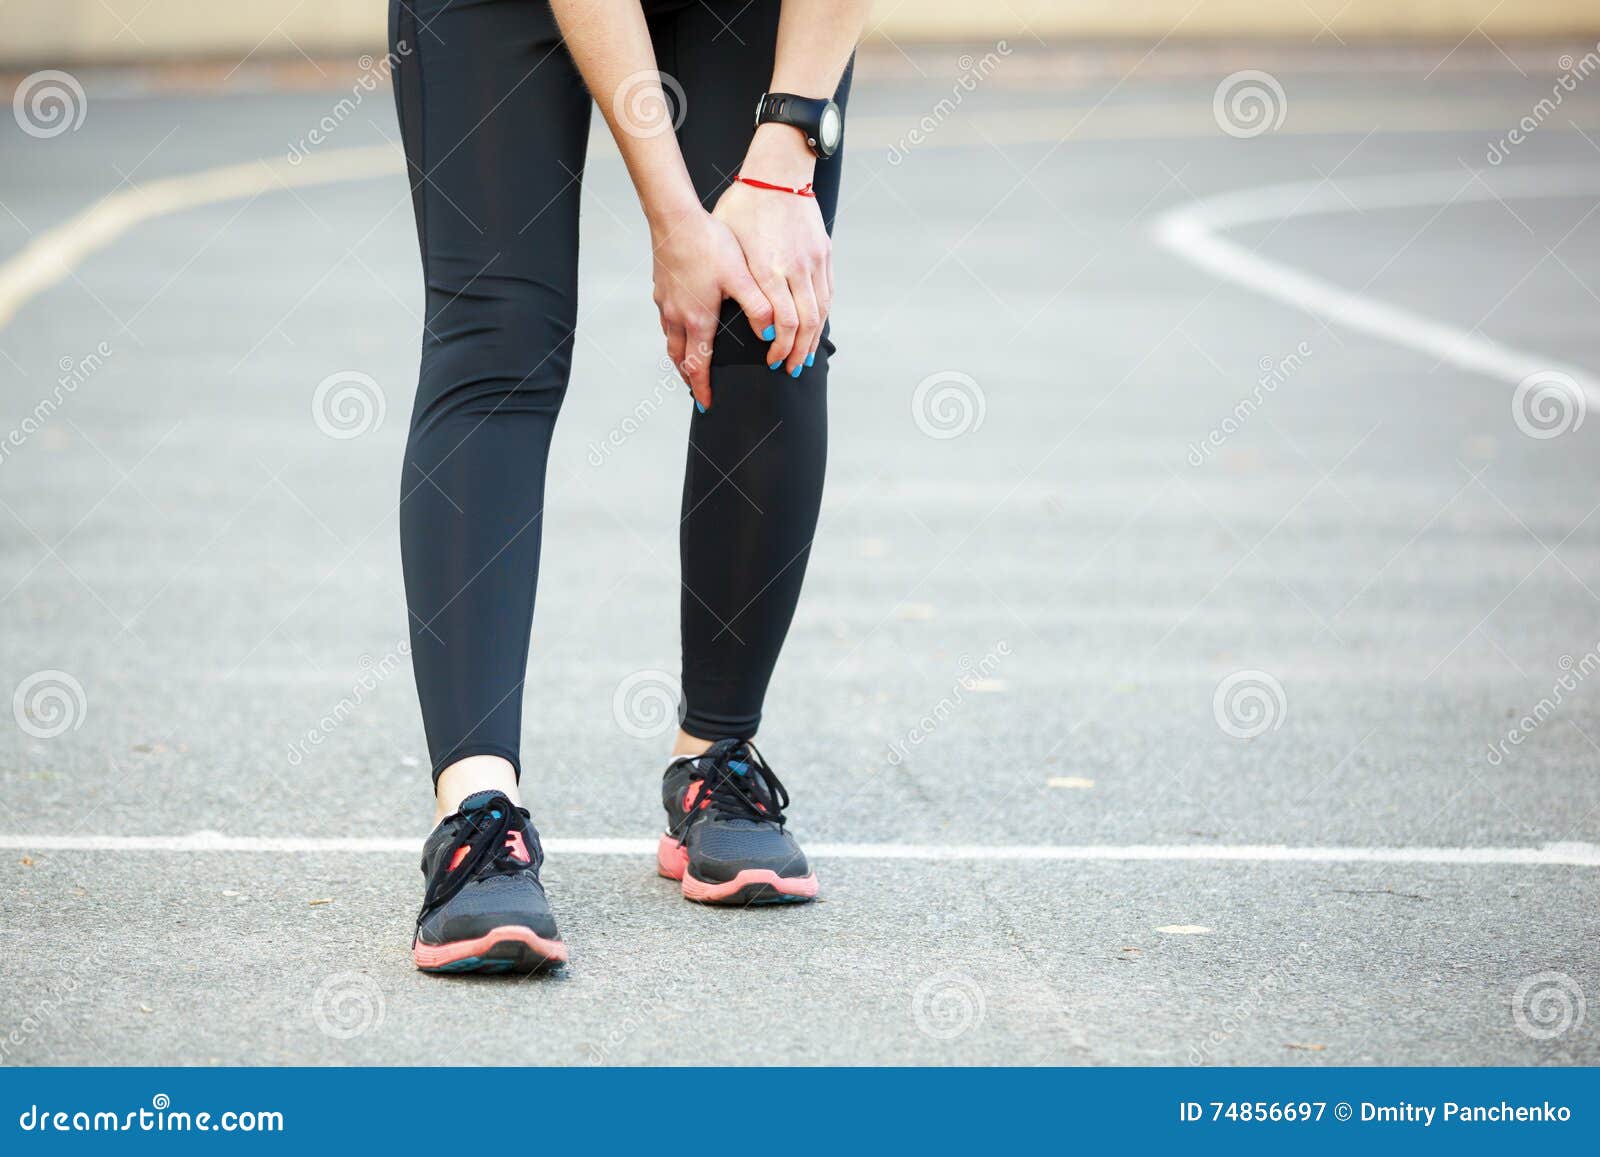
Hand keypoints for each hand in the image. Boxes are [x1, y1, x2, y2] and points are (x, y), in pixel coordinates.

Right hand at [650, 208, 772, 409]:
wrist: (674, 218)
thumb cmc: (709, 244)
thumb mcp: (741, 276)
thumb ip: (759, 307)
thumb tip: (771, 335)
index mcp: (697, 320)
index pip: (698, 367)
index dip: (703, 389)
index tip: (707, 404)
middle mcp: (676, 317)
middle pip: (679, 360)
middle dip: (690, 379)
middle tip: (698, 392)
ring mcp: (665, 303)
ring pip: (671, 341)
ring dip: (681, 358)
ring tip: (690, 366)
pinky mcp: (660, 290)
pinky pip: (667, 323)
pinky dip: (675, 336)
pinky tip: (684, 327)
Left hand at [712, 127, 830, 375]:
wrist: (778, 173)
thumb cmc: (744, 206)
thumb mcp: (727, 242)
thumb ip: (733, 278)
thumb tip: (727, 312)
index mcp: (767, 268)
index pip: (781, 321)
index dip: (778, 347)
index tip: (770, 360)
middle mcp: (794, 268)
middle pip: (805, 323)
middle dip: (797, 352)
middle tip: (789, 369)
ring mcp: (813, 261)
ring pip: (821, 312)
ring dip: (813, 340)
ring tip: (804, 359)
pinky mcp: (824, 254)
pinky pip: (827, 294)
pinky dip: (822, 317)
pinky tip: (815, 331)